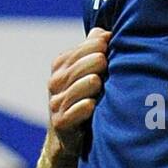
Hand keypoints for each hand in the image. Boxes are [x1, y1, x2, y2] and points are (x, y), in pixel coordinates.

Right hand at [46, 28, 110, 157]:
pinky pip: (76, 112)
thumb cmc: (85, 96)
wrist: (71, 135)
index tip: (112, 45)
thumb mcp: (87, 71)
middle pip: (80, 66)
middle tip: (107, 64)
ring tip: (100, 84)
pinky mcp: (61, 123)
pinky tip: (93, 105)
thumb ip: (93, 48)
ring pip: (79, 87)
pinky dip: (85, 108)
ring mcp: (56, 104)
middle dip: (96, 63)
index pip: (81, 49)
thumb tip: (105, 31)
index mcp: (61, 66)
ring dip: (91, 85)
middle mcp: (55, 83)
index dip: (98, 46)